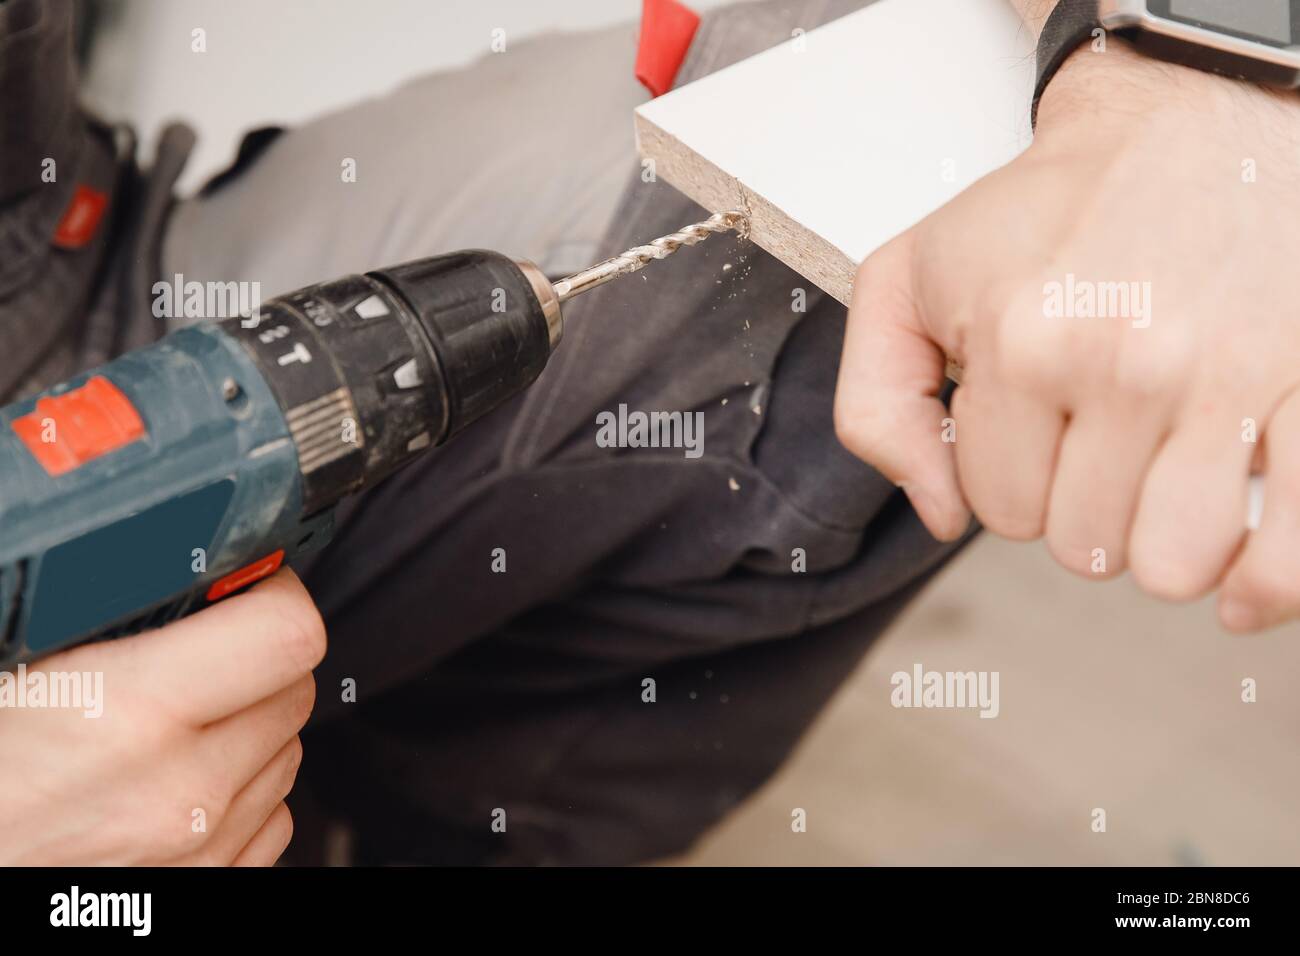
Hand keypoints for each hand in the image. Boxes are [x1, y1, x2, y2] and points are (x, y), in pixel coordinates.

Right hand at [0, 569, 324, 864]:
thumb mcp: (8, 664)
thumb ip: (90, 610)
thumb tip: (151, 554)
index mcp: (128, 716)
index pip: (285, 634)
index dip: (275, 592)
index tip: (253, 582)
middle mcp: (180, 792)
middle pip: (294, 689)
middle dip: (258, 657)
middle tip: (202, 648)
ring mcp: (198, 852)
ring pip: (286, 753)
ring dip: (249, 725)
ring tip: (174, 721)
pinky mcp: (206, 890)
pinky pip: (271, 818)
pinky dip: (241, 790)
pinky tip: (178, 777)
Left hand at [834, 40, 1299, 631]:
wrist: (1182, 126)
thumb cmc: (1043, 213)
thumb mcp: (907, 282)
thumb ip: (875, 405)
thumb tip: (939, 515)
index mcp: (1024, 343)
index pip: (998, 509)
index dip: (1008, 473)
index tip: (1028, 416)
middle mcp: (1131, 364)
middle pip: (1084, 545)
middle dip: (1078, 503)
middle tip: (1092, 432)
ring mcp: (1233, 379)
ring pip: (1175, 564)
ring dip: (1158, 536)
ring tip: (1155, 467)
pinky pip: (1294, 547)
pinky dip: (1267, 582)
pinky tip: (1238, 580)